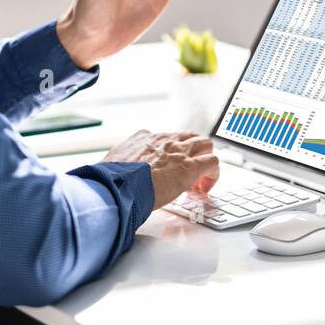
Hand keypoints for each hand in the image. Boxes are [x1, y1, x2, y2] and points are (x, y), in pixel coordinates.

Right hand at [103, 129, 219, 210]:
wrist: (117, 186)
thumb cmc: (111, 179)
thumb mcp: (111, 163)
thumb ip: (118, 163)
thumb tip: (113, 172)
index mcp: (143, 138)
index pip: (165, 137)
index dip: (170, 152)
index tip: (168, 167)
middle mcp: (163, 140)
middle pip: (189, 136)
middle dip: (192, 152)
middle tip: (187, 172)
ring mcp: (178, 151)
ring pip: (205, 144)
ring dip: (204, 159)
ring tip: (198, 180)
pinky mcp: (190, 166)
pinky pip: (212, 162)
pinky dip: (213, 175)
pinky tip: (204, 188)